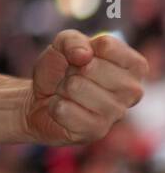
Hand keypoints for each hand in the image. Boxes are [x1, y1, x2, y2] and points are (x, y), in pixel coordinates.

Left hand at [22, 29, 147, 145]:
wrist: (40, 98)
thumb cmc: (60, 69)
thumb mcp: (62, 44)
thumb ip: (72, 40)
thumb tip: (84, 55)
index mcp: (132, 65)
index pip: (107, 45)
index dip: (84, 47)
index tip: (81, 56)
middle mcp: (132, 90)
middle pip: (90, 67)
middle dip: (71, 69)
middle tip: (72, 77)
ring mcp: (116, 113)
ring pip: (75, 87)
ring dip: (63, 88)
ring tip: (68, 93)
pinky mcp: (96, 131)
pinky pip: (63, 109)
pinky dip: (55, 105)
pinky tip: (64, 109)